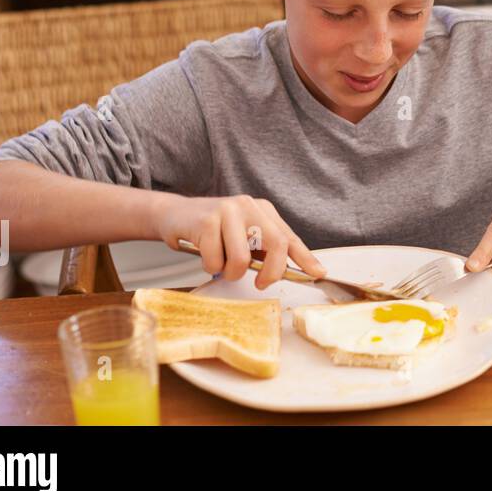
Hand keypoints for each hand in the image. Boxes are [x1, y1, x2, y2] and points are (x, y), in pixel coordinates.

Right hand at [151, 194, 326, 288]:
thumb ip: (262, 250)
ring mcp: (228, 211)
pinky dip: (210, 266)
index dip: (306, 258)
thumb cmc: (210, 231)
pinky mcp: (206, 221)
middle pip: (276, 244)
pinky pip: (216, 260)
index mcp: (262, 210)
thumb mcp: (241, 236)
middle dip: (272, 272)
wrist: (173, 215)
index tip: (318, 273)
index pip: (289, 237)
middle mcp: (249, 206)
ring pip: (242, 259)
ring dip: (230, 273)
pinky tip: (203, 253)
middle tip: (260, 284)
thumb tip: (284, 272)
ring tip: (220, 264)